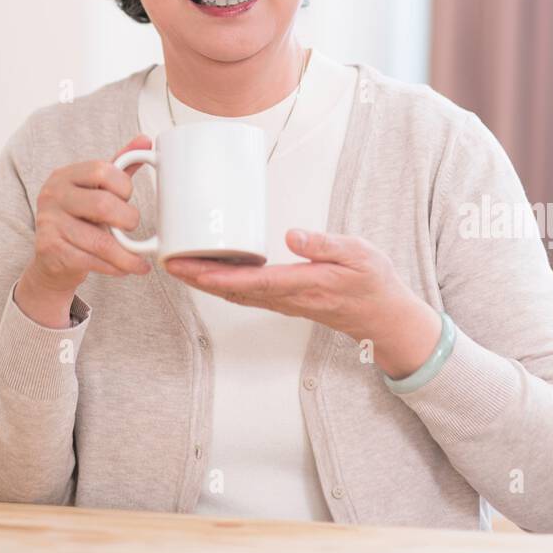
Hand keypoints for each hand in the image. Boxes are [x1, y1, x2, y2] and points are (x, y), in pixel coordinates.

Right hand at [23, 133, 154, 301]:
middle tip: (133, 226)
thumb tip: (146, 140)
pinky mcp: (50, 250)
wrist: (53, 261)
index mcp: (64, 175)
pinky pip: (91, 260)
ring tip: (140, 260)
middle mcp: (52, 195)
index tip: (128, 198)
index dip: (123, 185)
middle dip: (127, 219)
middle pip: (102, 205)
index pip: (101, 170)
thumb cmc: (81, 219)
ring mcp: (48, 223)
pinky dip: (115, 267)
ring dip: (127, 254)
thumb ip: (121, 165)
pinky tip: (126, 269)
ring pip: (99, 240)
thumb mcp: (97, 190)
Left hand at [164, 230, 442, 379]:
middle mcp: (287, 297)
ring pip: (235, 293)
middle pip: (232, 290)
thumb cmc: (374, 283)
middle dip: (198, 277)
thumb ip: (325, 245)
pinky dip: (223, 282)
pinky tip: (213, 269)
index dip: (215, 275)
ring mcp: (284, 302)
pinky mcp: (285, 299)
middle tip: (167, 261)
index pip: (250, 282)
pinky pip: (247, 293)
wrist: (384, 317)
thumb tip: (292, 235)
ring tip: (180, 263)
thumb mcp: (359, 255)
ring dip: (206, 281)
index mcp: (303, 284)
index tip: (188, 267)